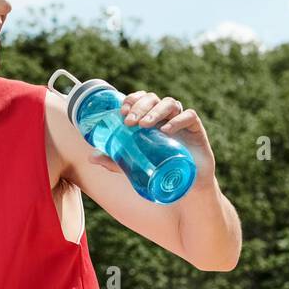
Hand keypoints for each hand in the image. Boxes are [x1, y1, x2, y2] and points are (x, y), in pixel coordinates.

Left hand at [89, 88, 216, 187]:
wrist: (186, 189)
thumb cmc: (160, 172)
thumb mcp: (135, 165)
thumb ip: (115, 160)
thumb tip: (91, 158)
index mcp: (152, 119)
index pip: (142, 100)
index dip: (133, 100)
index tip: (122, 111)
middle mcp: (166, 116)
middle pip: (154, 99)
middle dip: (140, 107)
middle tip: (129, 122)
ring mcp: (182, 121)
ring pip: (170, 104)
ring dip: (155, 111)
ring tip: (144, 125)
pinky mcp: (197, 129)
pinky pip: (189, 116)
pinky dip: (177, 120)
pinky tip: (166, 129)